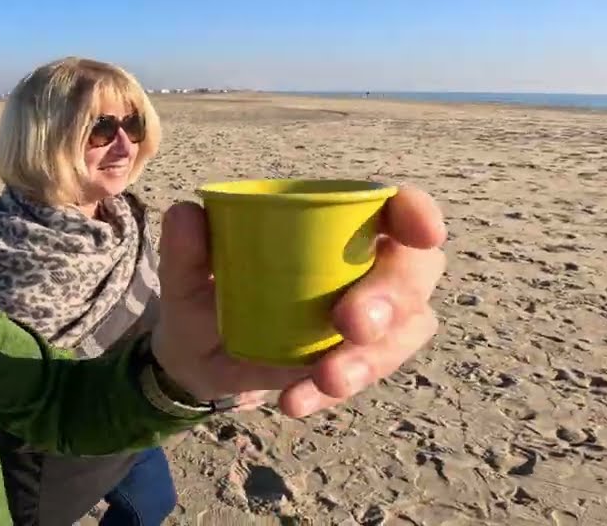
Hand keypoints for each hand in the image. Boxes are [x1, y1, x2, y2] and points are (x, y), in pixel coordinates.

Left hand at [149, 185, 446, 417]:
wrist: (197, 361)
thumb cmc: (204, 299)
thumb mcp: (184, 280)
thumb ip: (183, 250)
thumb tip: (186, 213)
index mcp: (332, 224)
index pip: (392, 207)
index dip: (418, 213)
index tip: (423, 232)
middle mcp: (364, 264)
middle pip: (414, 270)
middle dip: (392, 297)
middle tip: (350, 323)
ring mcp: (373, 316)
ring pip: (407, 328)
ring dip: (370, 356)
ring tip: (324, 378)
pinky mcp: (362, 359)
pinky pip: (369, 373)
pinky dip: (332, 390)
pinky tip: (294, 400)